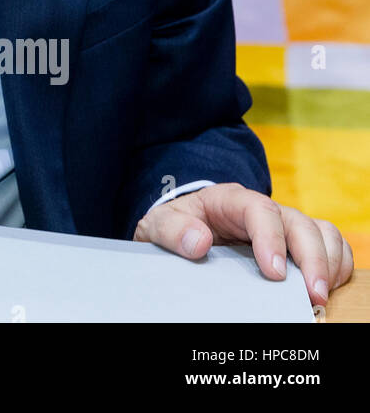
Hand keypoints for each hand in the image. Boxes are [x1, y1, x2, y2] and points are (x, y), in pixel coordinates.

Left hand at [134, 183, 353, 306]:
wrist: (182, 226)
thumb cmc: (176, 224)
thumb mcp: (160, 223)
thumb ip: (172, 230)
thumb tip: (198, 243)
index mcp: (230, 200)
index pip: (259, 209)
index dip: (271, 238)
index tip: (273, 272)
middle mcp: (263, 210)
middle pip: (298, 223)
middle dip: (312, 258)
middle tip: (311, 295)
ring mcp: (283, 225)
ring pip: (320, 232)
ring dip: (329, 262)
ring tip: (320, 294)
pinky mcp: (294, 243)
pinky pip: (328, 245)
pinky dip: (336, 265)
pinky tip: (325, 288)